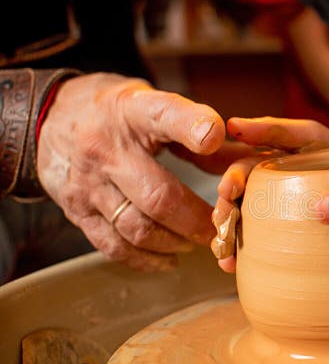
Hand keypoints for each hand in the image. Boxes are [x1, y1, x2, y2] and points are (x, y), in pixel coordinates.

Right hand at [37, 73, 226, 270]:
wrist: (49, 117)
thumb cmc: (118, 113)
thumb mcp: (153, 104)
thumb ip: (197, 132)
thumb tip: (243, 161)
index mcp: (132, 111)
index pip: (163, 115)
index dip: (192, 126)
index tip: (214, 137)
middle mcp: (106, 148)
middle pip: (157, 196)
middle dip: (197, 220)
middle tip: (223, 228)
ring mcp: (87, 183)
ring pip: (137, 228)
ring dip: (176, 242)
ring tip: (199, 241)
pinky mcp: (75, 211)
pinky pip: (113, 245)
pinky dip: (146, 259)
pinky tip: (169, 259)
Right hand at [212, 116, 328, 272]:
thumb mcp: (310, 137)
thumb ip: (276, 129)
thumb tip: (232, 125)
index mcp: (265, 167)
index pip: (239, 174)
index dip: (230, 181)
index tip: (228, 190)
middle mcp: (263, 193)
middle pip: (234, 204)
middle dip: (223, 214)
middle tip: (222, 224)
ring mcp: (271, 219)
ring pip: (239, 229)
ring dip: (226, 240)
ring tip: (225, 253)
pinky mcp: (283, 243)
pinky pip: (256, 252)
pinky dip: (241, 258)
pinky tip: (233, 266)